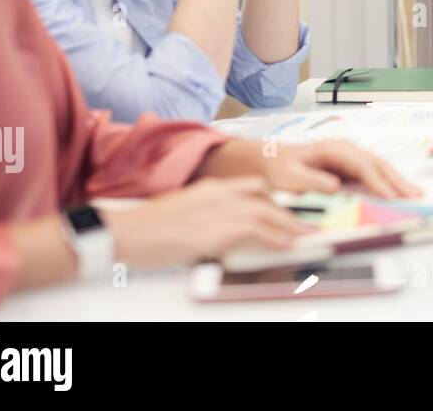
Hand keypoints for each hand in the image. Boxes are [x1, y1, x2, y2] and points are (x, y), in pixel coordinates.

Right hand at [103, 176, 312, 268]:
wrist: (125, 231)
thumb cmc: (146, 227)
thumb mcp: (184, 212)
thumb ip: (207, 215)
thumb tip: (221, 231)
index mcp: (211, 188)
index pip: (253, 185)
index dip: (274, 197)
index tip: (288, 206)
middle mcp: (219, 194)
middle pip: (266, 198)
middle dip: (288, 211)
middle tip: (306, 222)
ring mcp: (219, 211)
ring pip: (267, 214)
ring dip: (290, 226)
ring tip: (307, 235)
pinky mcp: (216, 231)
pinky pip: (256, 233)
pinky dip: (276, 239)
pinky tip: (287, 245)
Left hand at [263, 141, 421, 198]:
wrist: (274, 160)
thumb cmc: (281, 168)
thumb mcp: (290, 176)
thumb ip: (311, 181)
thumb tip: (335, 187)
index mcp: (335, 149)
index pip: (362, 165)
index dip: (378, 181)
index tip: (391, 197)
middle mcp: (348, 149)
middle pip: (378, 163)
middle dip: (397, 180)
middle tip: (416, 195)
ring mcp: (352, 157)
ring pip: (380, 167)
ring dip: (398, 180)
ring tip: (416, 194)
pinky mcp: (352, 167)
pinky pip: (375, 174)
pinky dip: (389, 183)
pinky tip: (400, 193)